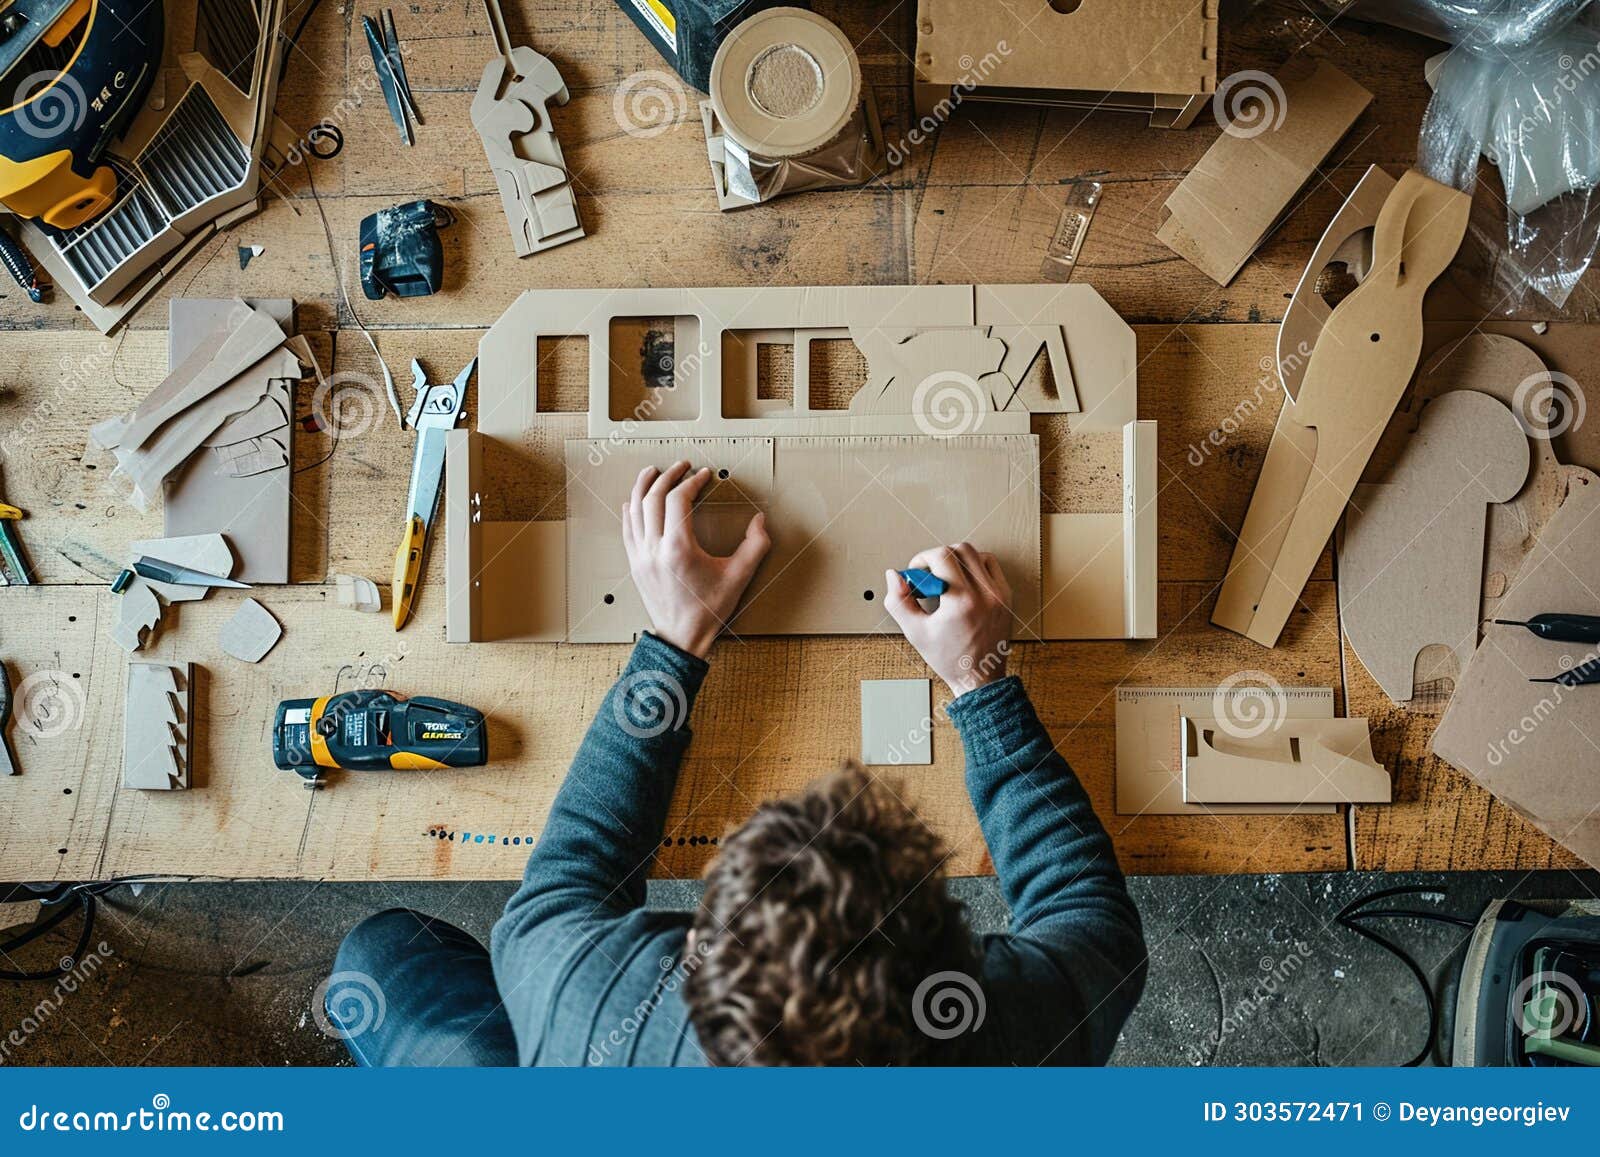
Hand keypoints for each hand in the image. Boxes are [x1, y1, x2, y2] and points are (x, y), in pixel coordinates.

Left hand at [621, 461, 770, 658]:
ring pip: (635, 510)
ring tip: (653, 472)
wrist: (681, 637)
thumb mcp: (739, 577)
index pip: (678, 499)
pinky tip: (633, 500)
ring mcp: (640, 556)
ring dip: (643, 486)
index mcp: (679, 548)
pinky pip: (627, 529)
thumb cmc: (709, 609)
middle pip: (653, 498)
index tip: (704, 475)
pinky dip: (631, 510)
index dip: (692, 482)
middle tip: (681, 466)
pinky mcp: (635, 564)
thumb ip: (755, 546)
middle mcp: (654, 548)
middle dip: (668, 476)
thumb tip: (760, 520)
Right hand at [884, 544, 1012, 696]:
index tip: (916, 574)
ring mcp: (999, 594)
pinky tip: (963, 582)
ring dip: (957, 559)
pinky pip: (991, 566)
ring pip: (977, 554)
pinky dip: (974, 566)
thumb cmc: (950, 659)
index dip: (923, 559)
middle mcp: (985, 594)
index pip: (942, 556)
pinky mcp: (1006, 596)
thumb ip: (899, 601)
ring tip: (945, 579)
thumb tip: (894, 576)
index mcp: (962, 601)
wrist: (980, 678)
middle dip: (938, 557)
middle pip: (960, 549)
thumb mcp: (916, 632)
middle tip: (928, 576)